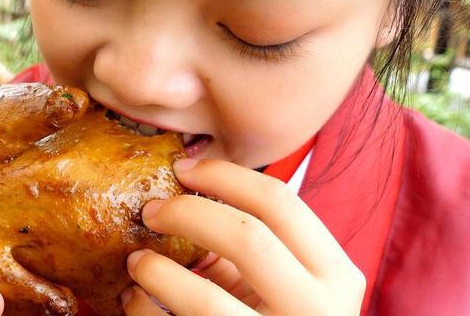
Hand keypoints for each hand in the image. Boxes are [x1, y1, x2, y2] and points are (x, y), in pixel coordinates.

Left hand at [121, 159, 364, 314]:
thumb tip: (184, 191)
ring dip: (156, 272)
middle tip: (150, 210)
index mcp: (335, 277)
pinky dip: (144, 309)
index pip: (280, 203)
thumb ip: (252, 244)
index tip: (181, 169)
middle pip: (247, 237)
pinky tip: (135, 300)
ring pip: (203, 299)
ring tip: (136, 262)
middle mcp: (316, 312)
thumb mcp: (284, 283)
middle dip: (187, 213)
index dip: (223, 176)